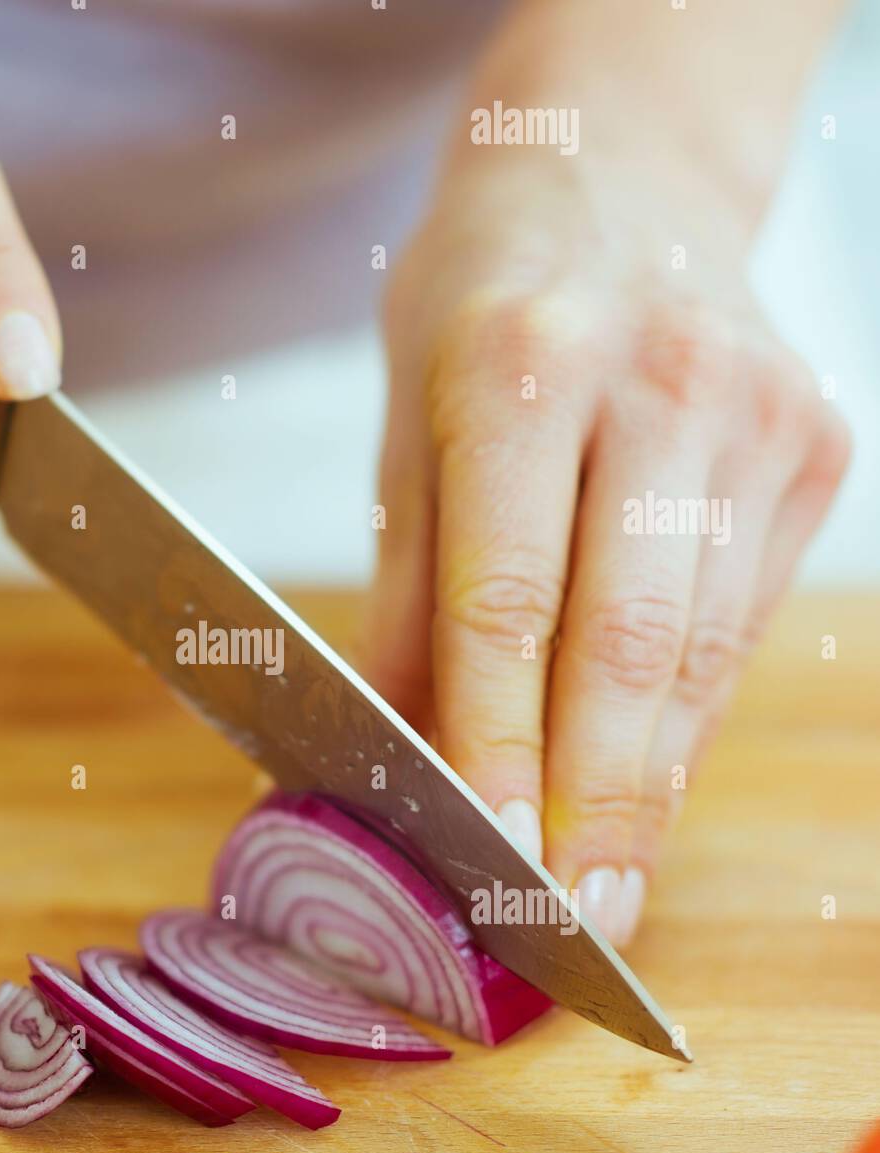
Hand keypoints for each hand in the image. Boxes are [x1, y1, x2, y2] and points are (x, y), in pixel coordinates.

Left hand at [362, 139, 849, 946]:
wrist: (623, 174)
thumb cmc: (485, 304)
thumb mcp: (407, 422)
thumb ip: (411, 597)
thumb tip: (395, 754)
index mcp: (525, 366)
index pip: (510, 599)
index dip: (499, 743)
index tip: (490, 856)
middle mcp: (662, 384)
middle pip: (630, 644)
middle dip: (598, 802)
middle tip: (573, 920)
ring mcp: (759, 415)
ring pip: (703, 650)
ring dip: (653, 781)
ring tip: (611, 880)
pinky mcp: (815, 446)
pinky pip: (743, 622)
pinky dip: (690, 718)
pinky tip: (653, 780)